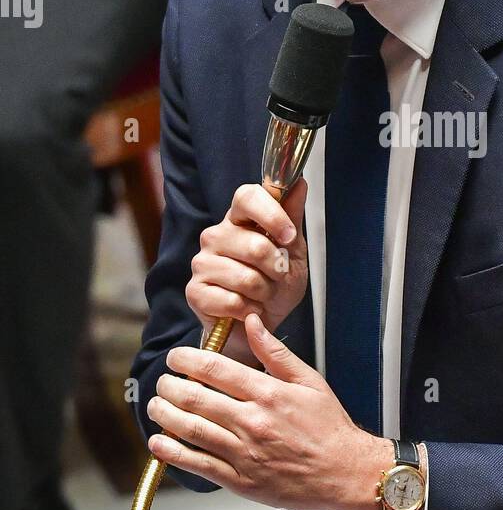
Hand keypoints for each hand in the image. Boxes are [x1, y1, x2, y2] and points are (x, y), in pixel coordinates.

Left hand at [147, 314, 393, 509]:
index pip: (216, 370)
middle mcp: (253, 422)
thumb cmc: (329, 428)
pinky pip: (198, 464)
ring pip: (190, 430)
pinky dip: (172, 453)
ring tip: (155, 404)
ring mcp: (244, 453)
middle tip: (163, 380)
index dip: (188, 360)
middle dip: (170, 386)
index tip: (177, 357)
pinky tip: (158, 442)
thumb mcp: (309, 381)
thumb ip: (276, 352)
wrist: (346, 473)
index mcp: (269, 393)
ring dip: (165, 414)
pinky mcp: (240, 480)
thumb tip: (252, 323)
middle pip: (195, 398)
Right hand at [187, 179, 308, 339]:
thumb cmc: (275, 286)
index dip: (271, 214)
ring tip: (261, 295)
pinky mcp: (195, 291)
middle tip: (276, 277)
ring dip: (264, 292)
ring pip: (246, 277)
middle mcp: (216, 235)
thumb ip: (293, 218)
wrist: (260, 326)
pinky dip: (248, 310)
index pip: (247, 196)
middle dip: (276, 269)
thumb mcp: (293, 252)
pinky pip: (232, 301)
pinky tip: (246, 309)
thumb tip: (299, 182)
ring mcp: (202, 263)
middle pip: (254, 244)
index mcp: (239, 219)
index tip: (289, 235)